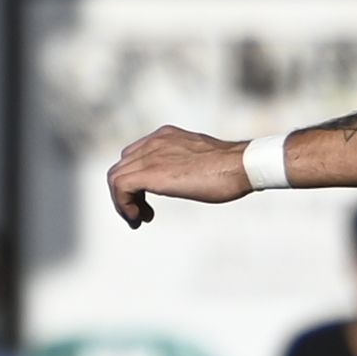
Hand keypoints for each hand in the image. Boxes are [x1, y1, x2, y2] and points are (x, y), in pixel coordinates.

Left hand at [103, 124, 251, 230]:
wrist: (241, 166)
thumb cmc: (232, 167)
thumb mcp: (201, 161)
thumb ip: (186, 164)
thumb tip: (191, 177)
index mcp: (165, 136)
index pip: (133, 156)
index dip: (136, 182)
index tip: (149, 201)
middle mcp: (153, 142)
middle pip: (121, 167)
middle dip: (127, 194)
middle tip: (142, 214)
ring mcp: (150, 155)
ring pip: (115, 178)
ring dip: (123, 203)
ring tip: (138, 219)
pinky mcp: (150, 172)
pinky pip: (120, 187)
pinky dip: (124, 205)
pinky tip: (139, 218)